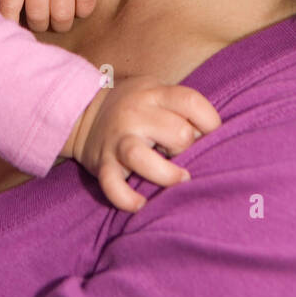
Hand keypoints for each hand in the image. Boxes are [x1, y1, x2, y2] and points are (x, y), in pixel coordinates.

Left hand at [0, 0, 99, 31]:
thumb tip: (4, 12)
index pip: (8, 7)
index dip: (11, 24)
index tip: (16, 27)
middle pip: (38, 17)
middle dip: (40, 24)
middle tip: (43, 19)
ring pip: (62, 16)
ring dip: (61, 23)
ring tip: (60, 16)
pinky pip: (87, 5)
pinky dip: (82, 11)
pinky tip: (77, 3)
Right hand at [66, 76, 221, 211]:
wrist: (83, 111)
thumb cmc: (134, 107)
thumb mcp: (155, 92)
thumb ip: (181, 108)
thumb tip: (212, 138)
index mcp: (153, 94)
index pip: (191, 102)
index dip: (210, 122)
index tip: (207, 135)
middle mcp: (135, 114)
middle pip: (176, 133)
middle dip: (187, 148)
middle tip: (180, 153)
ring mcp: (118, 140)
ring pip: (142, 157)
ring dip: (167, 174)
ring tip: (179, 179)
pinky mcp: (103, 164)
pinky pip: (113, 185)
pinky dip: (127, 199)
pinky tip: (141, 204)